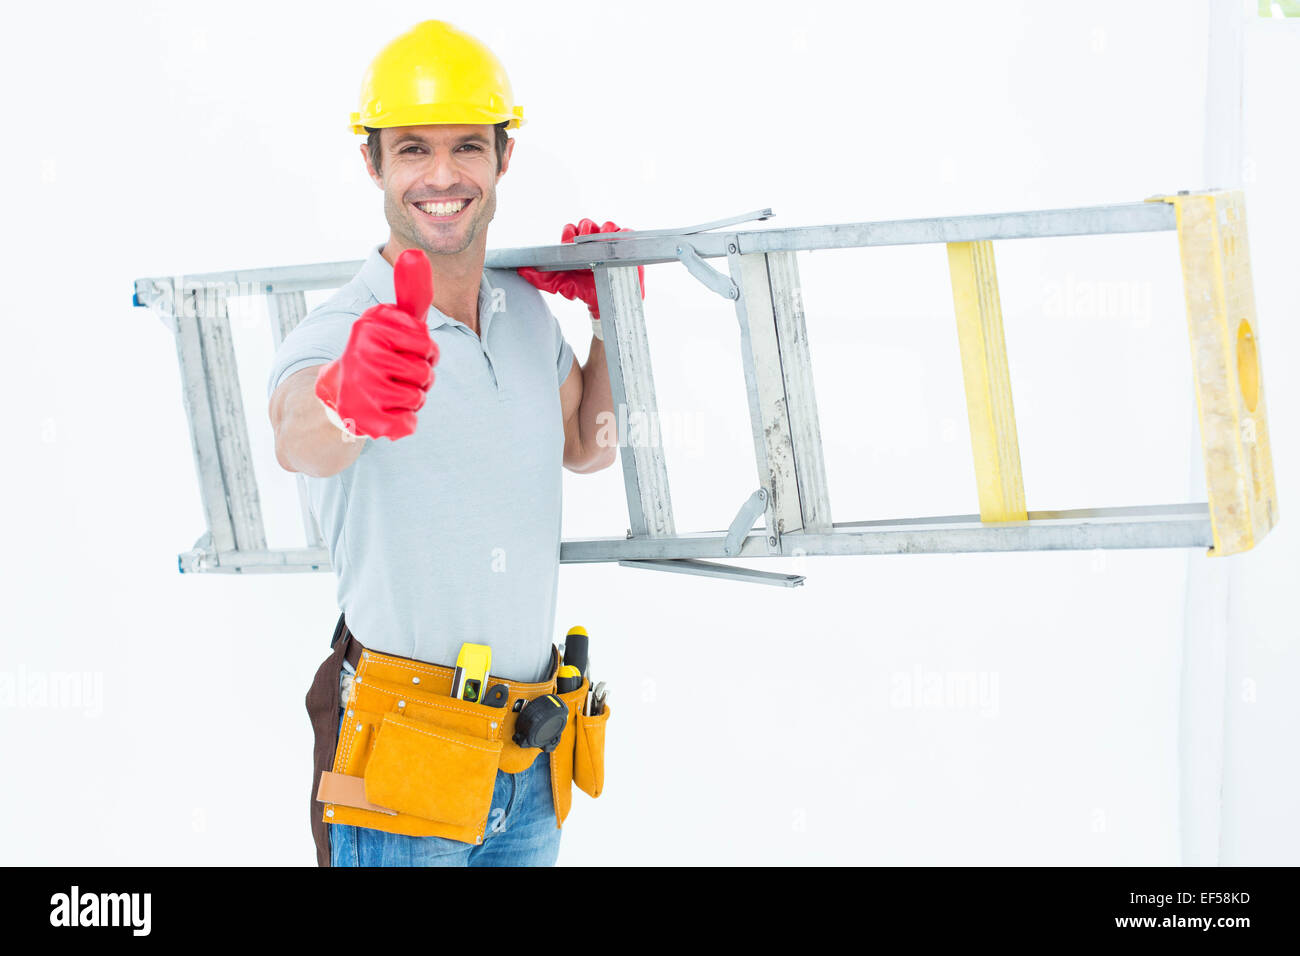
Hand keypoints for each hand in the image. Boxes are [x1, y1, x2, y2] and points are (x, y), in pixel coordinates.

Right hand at [314, 249, 438, 440]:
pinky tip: (384, 412)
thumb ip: (410, 293)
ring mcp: (360, 387)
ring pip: (418, 398)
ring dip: (412, 399)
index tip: (404, 351)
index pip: (427, 345)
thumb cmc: (377, 356)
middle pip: (425, 373)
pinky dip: (403, 422)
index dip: (424, 352)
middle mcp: (361, 353)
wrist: (336, 397)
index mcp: (370, 327)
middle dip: (419, 377)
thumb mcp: (391, 323)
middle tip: (395, 375)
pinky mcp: (362, 419)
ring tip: (389, 392)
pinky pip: (407, 424)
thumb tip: (416, 252)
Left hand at [517, 218, 645, 318]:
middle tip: (585, 245)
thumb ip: (541, 278)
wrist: (604, 303)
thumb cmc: (582, 290)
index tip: (570, 246)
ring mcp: (610, 241)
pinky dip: (622, 234)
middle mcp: (592, 238)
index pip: (571, 229)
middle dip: (585, 231)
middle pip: (588, 223)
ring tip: (601, 247)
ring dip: (603, 233)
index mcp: (576, 244)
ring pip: (607, 225)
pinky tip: (616, 246)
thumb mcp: (561, 285)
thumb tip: (521, 271)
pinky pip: (626, 232)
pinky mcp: (627, 246)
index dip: (570, 235)